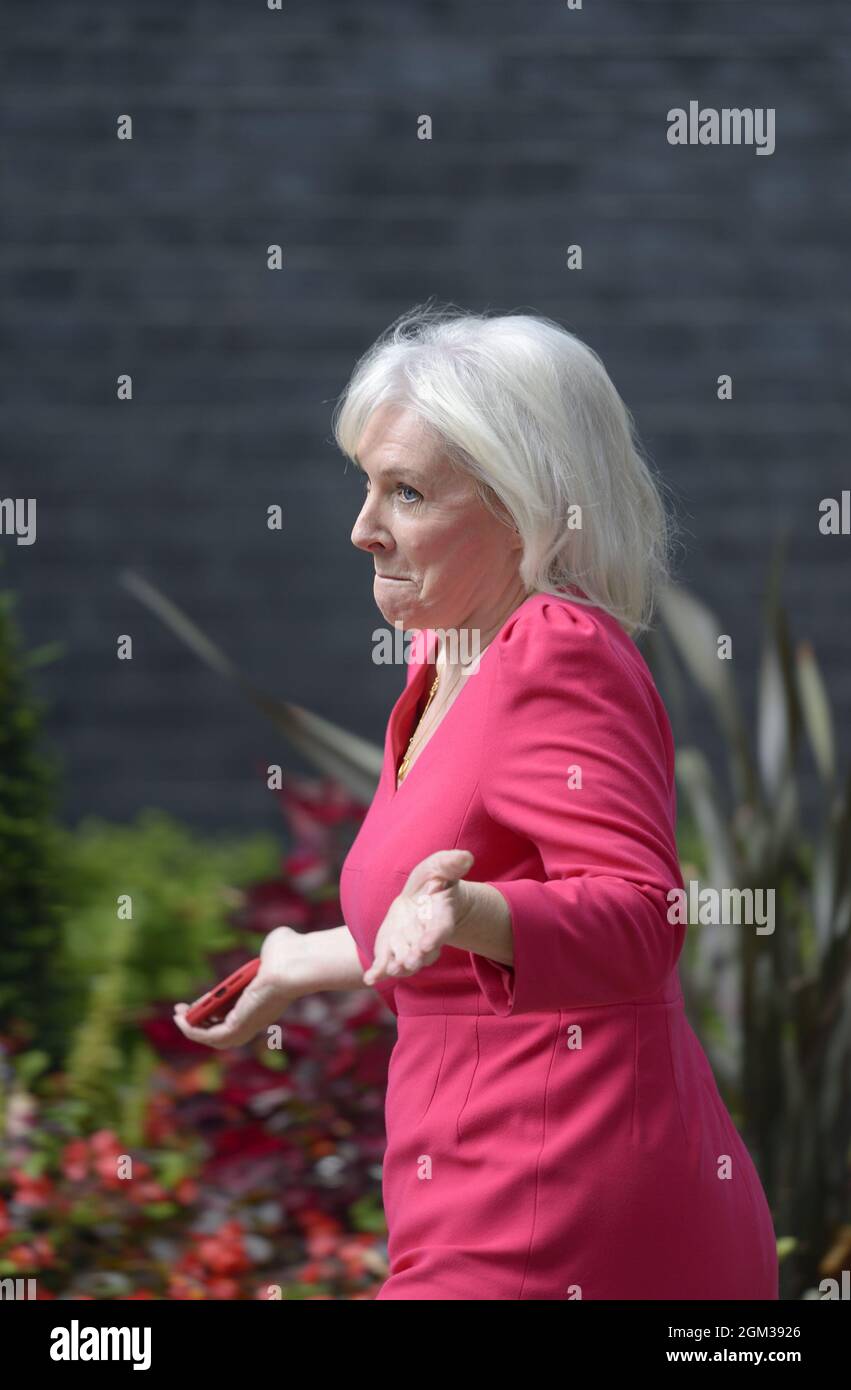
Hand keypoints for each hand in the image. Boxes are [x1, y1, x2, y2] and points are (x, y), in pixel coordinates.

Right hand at [172, 925, 309, 1049]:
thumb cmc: (287, 952)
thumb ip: (274, 947)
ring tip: (179, 1015)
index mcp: (265, 1000)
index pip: (238, 1010)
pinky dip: (193, 1029)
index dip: (218, 1007)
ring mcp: (249, 1025)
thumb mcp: (278, 948)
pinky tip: (182, 1019)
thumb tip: (280, 939)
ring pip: (216, 1035)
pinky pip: (210, 1035)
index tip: (205, 998)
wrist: (293, 963)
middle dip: (202, 1020)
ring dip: (194, 1027)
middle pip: (224, 1026)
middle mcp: (257, 1016)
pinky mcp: (239, 1026)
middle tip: (185, 1010)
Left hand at [363, 849, 475, 985]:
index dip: (434, 937)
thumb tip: (465, 857)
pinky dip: (378, 972)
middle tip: (410, 962)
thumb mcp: (439, 867)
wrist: (422, 901)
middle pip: (423, 951)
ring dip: (399, 966)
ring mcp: (409, 946)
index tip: (427, 945)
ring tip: (392, 969)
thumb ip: (450, 863)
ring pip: (406, 960)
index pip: (441, 929)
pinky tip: (370, 978)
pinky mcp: (392, 951)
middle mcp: (427, 936)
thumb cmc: (433, 882)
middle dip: (416, 957)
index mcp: (441, 916)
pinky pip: (386, 964)